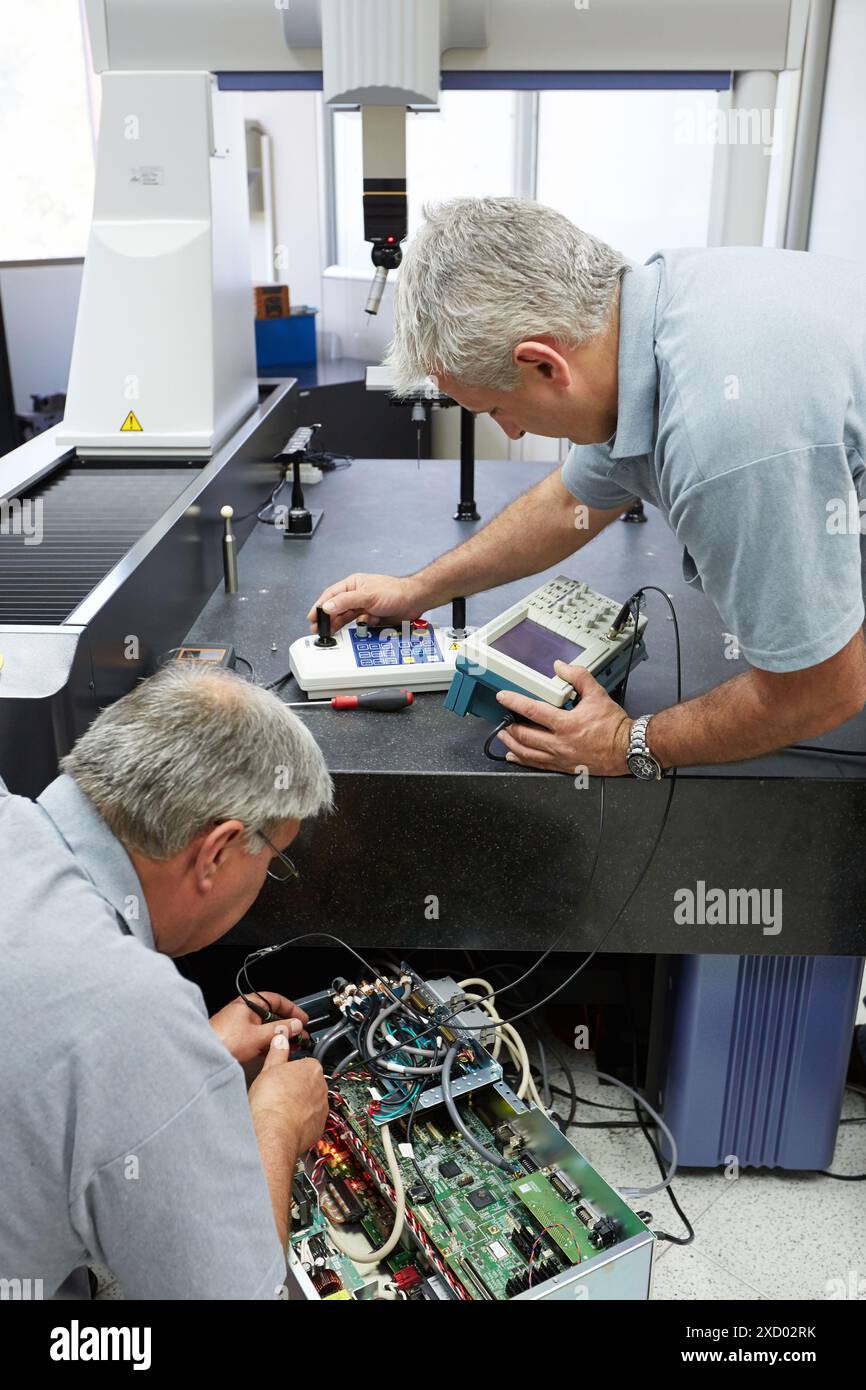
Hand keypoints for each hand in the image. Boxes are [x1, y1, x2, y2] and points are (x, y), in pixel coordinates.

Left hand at [209, 993, 308, 1064]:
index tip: (302, 1019)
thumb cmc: (222, 1041)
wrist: (202, 1057)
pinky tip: (275, 1052)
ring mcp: (240, 1025)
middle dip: (287, 1026)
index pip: (276, 1000)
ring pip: (265, 1028)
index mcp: (248, 1003)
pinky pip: (258, 1037)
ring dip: (278, 1037)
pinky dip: (268, 1043)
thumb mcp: (257, 1035)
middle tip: (299, 1035)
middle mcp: (244, 1011)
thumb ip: (279, 1029)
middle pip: (272, 1015)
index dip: (292, 1009)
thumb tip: (295, 1025)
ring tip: (290, 1046)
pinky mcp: (237, 1038)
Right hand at [249, 1036, 328, 1155]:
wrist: (273, 1133)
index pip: (306, 1062)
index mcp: (311, 1068)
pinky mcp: (319, 1126)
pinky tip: (286, 1121)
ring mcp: (322, 1108)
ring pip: (312, 1101)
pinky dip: (302, 1120)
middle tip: (279, 1091)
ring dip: (301, 1103)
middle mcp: (321, 1087)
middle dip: (298, 1086)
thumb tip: (280, 1039)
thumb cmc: (270, 1102)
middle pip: (311, 1082)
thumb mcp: (268, 1069)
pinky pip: (312, 1120)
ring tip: (281, 1108)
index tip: (283, 1074)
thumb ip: (277, 1052)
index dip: (292, 1069)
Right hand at [307, 573, 425, 634]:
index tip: (312, 617)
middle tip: (318, 629)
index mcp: (352, 584)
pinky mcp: (371, 617)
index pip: (331, 595)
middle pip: (336, 608)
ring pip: (346, 617)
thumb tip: (328, 606)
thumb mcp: (367, 596)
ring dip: (339, 625)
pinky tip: (360, 627)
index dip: (320, 606)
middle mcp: (356, 595)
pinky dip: (358, 627)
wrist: (414, 601)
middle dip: (327, 618)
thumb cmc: (394, 591)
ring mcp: (363, 606)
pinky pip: (359, 624)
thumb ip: (346, 601)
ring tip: (330, 633)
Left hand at [494, 661, 632, 776]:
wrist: (627, 748)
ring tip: (503, 736)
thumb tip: (561, 666)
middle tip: (502, 719)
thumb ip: (578, 677)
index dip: (514, 702)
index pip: (532, 710)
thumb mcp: (597, 694)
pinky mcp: (563, 767)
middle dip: (509, 726)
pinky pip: (537, 765)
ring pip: (527, 753)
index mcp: (566, 723)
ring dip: (511, 744)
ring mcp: (560, 757)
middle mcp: (559, 743)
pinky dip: (522, 760)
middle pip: (524, 735)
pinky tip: (514, 756)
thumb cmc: (613, 726)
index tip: (503, 697)